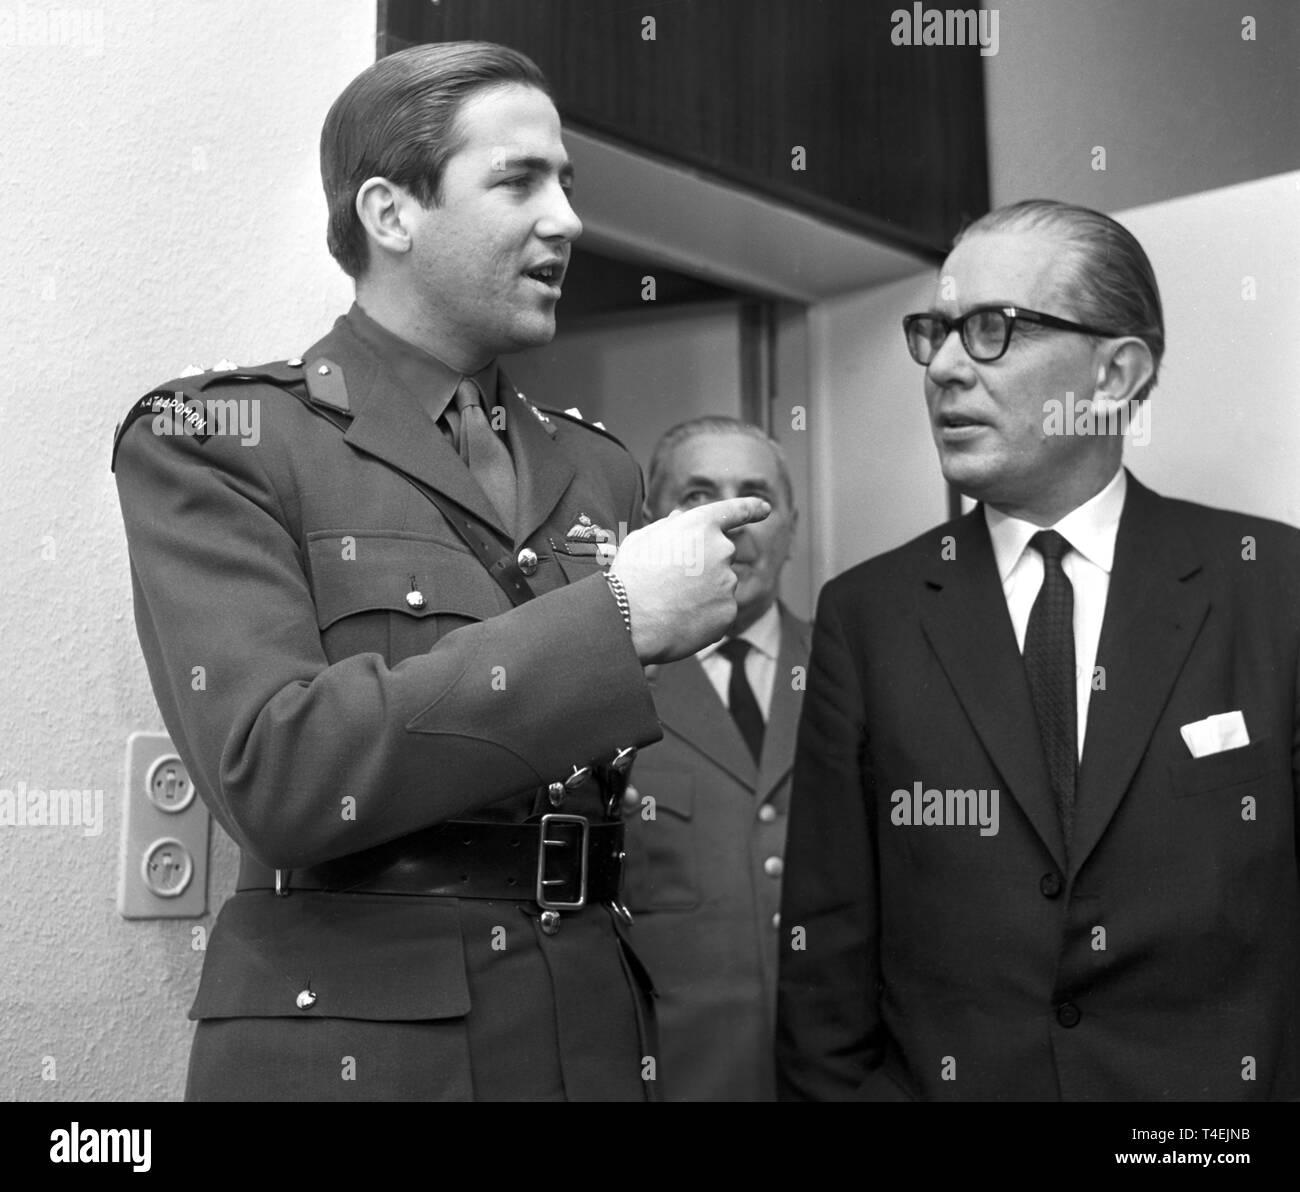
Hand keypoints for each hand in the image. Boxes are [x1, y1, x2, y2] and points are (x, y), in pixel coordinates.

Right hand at [610, 497, 770, 663]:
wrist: (629, 620)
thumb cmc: (630, 576)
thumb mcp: (642, 539)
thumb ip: (668, 526)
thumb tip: (681, 518)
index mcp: (701, 525)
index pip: (734, 511)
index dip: (751, 508)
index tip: (765, 508)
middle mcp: (721, 549)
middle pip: (720, 557)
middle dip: (702, 567)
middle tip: (671, 582)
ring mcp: (728, 582)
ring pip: (719, 586)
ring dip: (700, 593)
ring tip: (670, 603)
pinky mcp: (729, 611)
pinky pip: (719, 611)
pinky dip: (703, 616)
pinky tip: (679, 619)